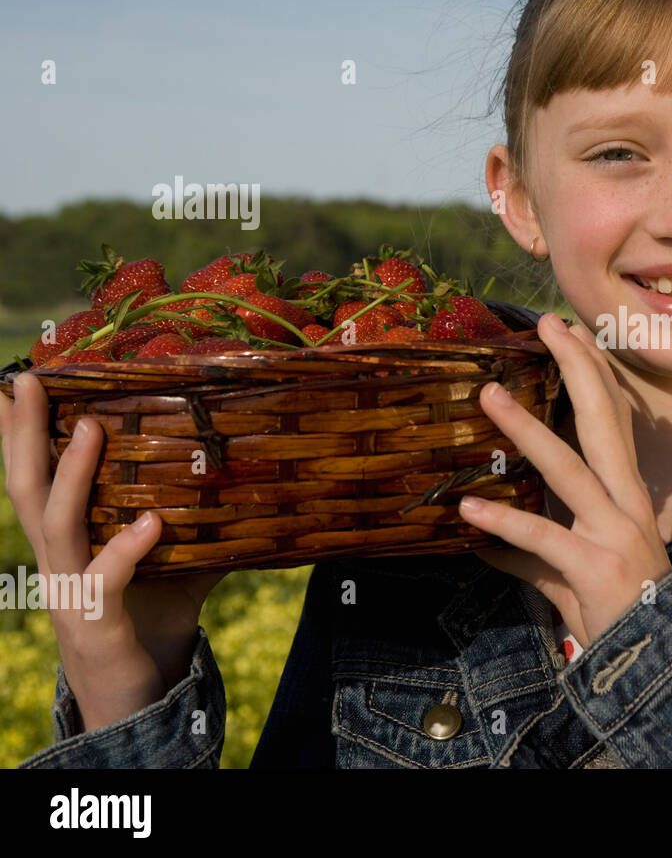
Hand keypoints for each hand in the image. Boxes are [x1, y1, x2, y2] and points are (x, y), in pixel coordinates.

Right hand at [0, 373, 226, 732]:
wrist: (135, 695)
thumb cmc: (147, 619)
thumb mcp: (173, 563)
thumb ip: (195, 524)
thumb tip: (243, 482)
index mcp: (65, 541)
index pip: (33, 477)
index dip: (18, 433)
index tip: (19, 381)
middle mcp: (56, 560)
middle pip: (25, 488)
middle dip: (19, 434)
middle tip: (27, 381)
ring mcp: (69, 592)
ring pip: (56, 526)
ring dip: (72, 474)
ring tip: (90, 427)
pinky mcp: (96, 624)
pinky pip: (106, 581)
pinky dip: (126, 550)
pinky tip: (151, 524)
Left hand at [462, 312, 671, 649]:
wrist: (654, 662)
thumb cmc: (617, 613)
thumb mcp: (568, 573)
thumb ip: (529, 553)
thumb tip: (482, 542)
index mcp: (625, 497)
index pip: (612, 422)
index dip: (594, 375)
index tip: (574, 332)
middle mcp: (625, 504)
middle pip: (603, 424)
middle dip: (578, 370)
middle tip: (551, 325)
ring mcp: (613, 534)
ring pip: (568, 470)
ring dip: (527, 431)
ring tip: (488, 397)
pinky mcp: (595, 568)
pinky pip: (543, 539)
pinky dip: (505, 523)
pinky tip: (469, 510)